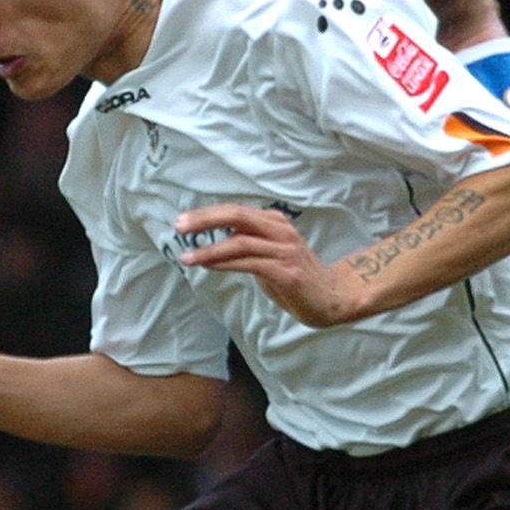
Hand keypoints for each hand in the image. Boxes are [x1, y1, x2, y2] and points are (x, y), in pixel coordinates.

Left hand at [175, 203, 356, 326]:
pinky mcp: (286, 271)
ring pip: (239, 242)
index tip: (182, 221)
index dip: (207, 214)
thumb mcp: (267, 255)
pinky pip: (248, 263)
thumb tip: (214, 243)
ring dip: (209, 249)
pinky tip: (207, 266)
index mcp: (274, 222)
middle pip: (236, 216)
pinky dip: (224, 264)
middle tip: (179, 227)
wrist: (331, 298)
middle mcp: (280, 230)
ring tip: (186, 257)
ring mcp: (285, 250)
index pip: (235, 211)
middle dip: (204, 220)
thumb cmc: (294, 277)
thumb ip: (246, 245)